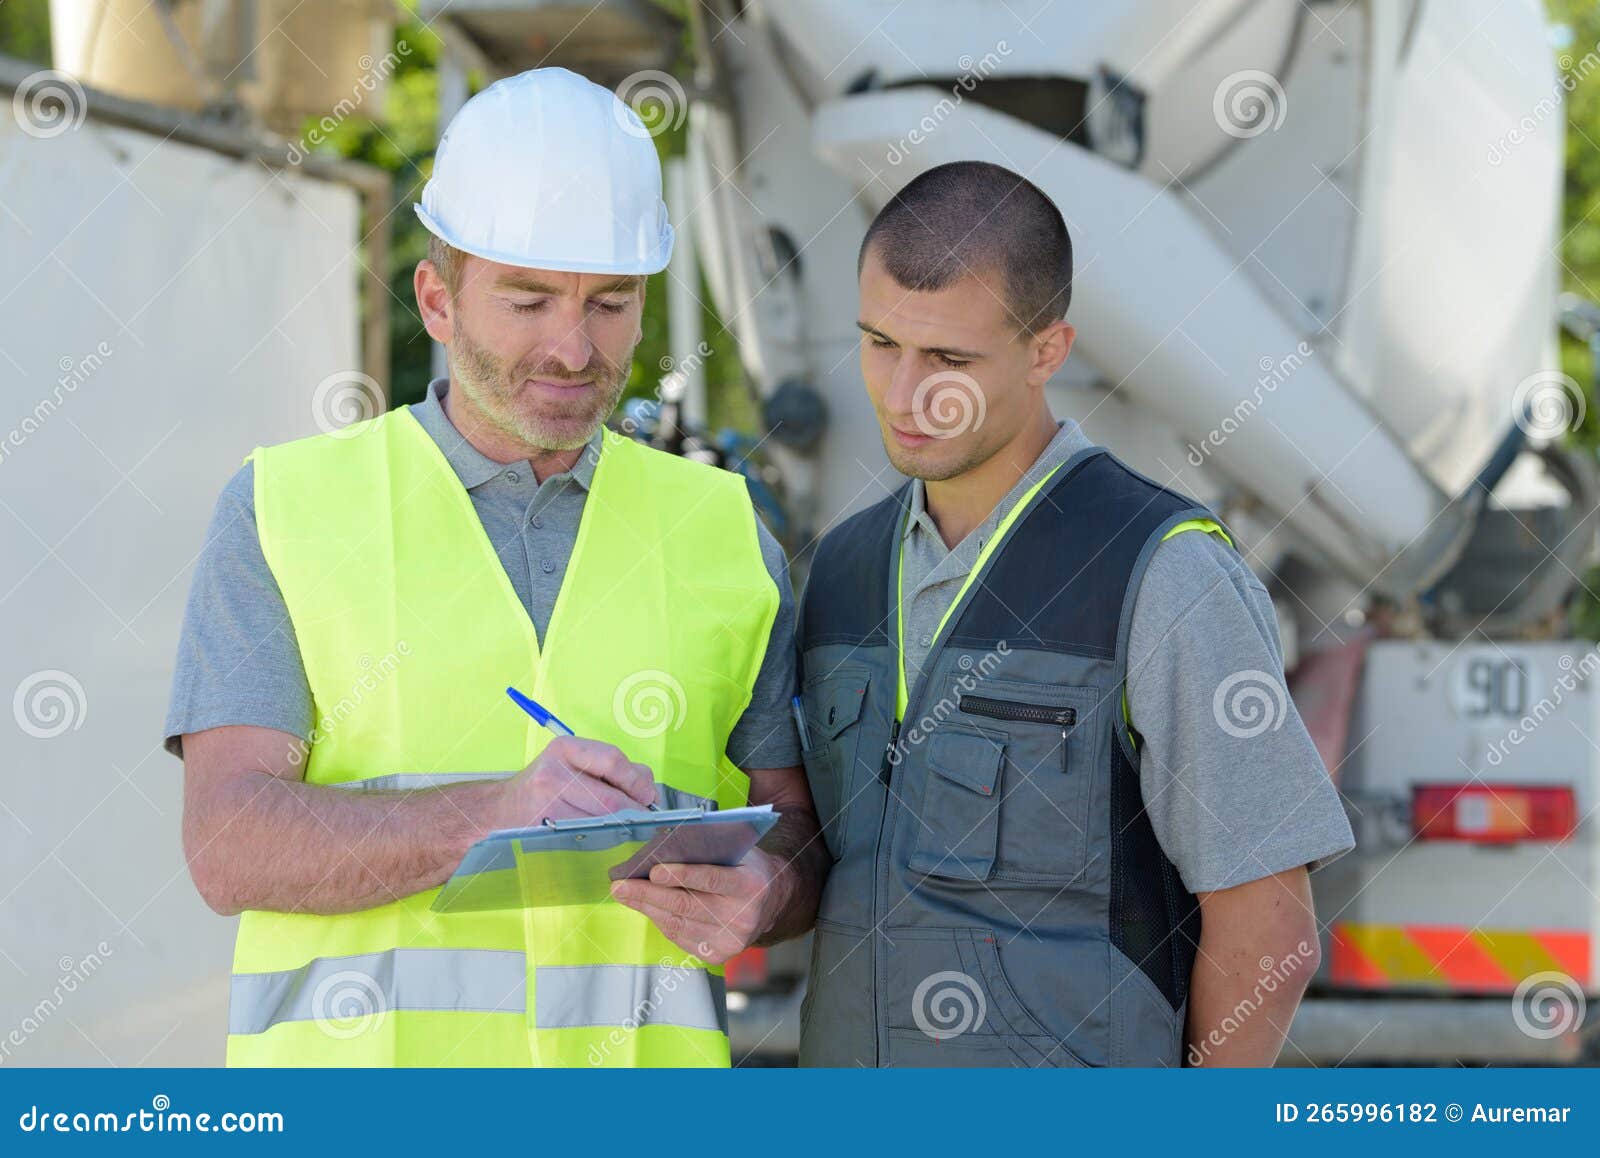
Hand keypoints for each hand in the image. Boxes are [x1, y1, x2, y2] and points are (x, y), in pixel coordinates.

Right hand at [493, 736, 656, 828]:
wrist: (502, 809)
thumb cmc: (548, 786)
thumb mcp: (575, 765)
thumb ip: (612, 770)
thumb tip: (648, 789)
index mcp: (566, 748)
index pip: (613, 760)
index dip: (636, 781)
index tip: (647, 795)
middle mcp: (554, 772)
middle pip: (609, 796)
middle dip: (634, 810)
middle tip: (644, 817)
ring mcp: (546, 803)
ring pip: (600, 820)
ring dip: (621, 826)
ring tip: (624, 825)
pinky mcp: (544, 827)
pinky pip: (586, 835)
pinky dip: (603, 837)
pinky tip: (602, 834)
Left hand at [609, 848, 791, 963]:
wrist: (772, 902)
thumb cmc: (747, 869)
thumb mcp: (738, 851)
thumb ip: (709, 849)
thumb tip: (663, 844)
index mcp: (751, 886)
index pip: (712, 880)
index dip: (681, 876)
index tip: (653, 871)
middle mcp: (742, 917)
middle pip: (687, 906)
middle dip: (648, 894)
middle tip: (621, 885)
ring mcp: (730, 940)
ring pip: (678, 924)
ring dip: (646, 907)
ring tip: (624, 894)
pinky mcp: (718, 954)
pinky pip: (679, 937)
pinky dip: (658, 920)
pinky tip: (645, 907)